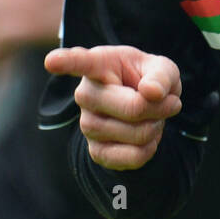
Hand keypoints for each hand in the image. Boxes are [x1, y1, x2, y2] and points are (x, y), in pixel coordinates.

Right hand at [44, 44, 181, 170]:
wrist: (145, 108)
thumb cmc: (148, 79)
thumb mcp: (162, 68)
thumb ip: (161, 75)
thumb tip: (152, 92)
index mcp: (99, 64)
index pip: (80, 62)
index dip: (66, 61)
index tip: (52, 61)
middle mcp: (86, 94)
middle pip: (133, 108)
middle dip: (161, 108)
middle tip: (168, 101)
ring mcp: (88, 125)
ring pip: (137, 134)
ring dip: (156, 127)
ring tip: (151, 116)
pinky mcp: (96, 151)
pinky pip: (134, 157)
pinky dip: (151, 148)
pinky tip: (145, 136)